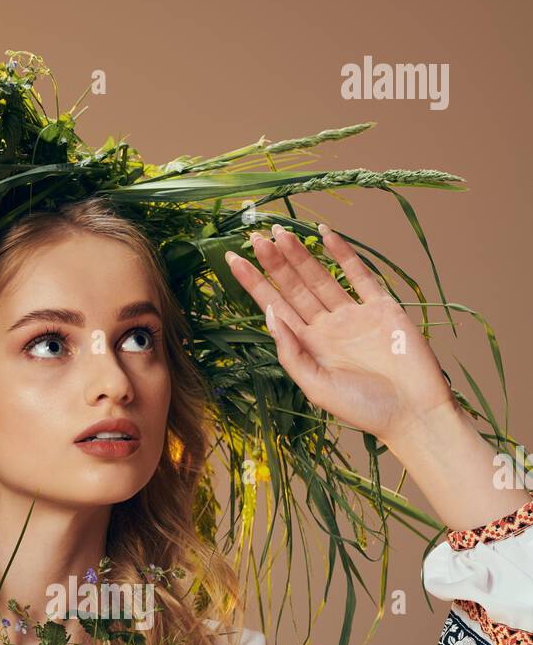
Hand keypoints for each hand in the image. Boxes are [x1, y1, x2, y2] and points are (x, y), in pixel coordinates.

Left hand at [226, 224, 452, 442]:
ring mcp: (354, 315)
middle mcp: (328, 328)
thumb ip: (291, 352)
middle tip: (255, 236)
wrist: (413, 412)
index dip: (254, 284)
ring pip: (321, 277)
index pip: (275, 308)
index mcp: (309, 347)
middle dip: (275, 263)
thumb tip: (269, 314)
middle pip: (295, 288)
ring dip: (301, 255)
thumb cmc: (364, 408)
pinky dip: (343, 254)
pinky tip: (325, 235)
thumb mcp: (316, 386)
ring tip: (280, 232)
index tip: (232, 260)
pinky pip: (359, 275)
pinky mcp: (382, 307)